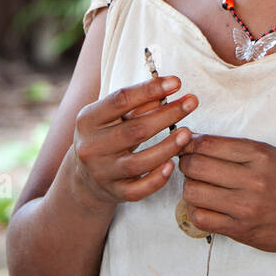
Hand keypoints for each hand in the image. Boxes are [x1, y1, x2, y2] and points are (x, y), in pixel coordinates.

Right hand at [69, 76, 199, 210]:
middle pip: (134, 130)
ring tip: (188, 133)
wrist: (84, 178)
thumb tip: (168, 88)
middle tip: (191, 103)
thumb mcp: (113, 116)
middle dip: (167, 115)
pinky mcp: (114, 192)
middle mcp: (91, 147)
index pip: (120, 100)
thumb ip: (138, 103)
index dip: (150, 89)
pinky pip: (138, 189)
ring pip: (138, 162)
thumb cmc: (106, 136)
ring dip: (167, 147)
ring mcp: (102, 172)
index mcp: (88, 120)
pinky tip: (172, 165)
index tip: (176, 82)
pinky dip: (157, 179)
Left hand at [176, 134, 275, 254]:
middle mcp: (253, 179)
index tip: (187, 147)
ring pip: (193, 192)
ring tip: (199, 187)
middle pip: (195, 166)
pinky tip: (204, 206)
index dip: (189, 144)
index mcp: (260, 155)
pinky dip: (195, 211)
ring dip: (190, 188)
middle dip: (185, 164)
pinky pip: (201, 218)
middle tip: (190, 167)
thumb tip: (196, 142)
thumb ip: (237, 149)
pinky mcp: (241, 229)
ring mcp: (246, 206)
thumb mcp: (272, 155)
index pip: (207, 144)